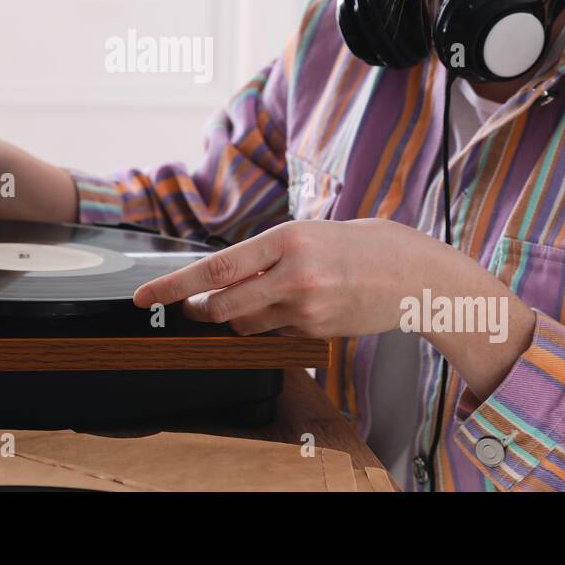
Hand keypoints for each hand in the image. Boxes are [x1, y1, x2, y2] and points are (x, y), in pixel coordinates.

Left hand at [134, 217, 536, 399]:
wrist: (420, 277)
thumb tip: (229, 271)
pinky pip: (274, 333)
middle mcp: (293, 275)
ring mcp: (306, 308)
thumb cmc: (370, 244)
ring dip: (233, 317)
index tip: (143, 297)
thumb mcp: (316, 231)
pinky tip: (291, 307)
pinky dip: (268, 323)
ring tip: (251, 300)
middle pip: (220, 306)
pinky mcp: (317, 332)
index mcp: (288, 238)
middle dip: (198, 309)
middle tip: (190, 305)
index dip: (172, 286)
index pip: (214, 269)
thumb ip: (273, 250)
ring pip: (244, 324)